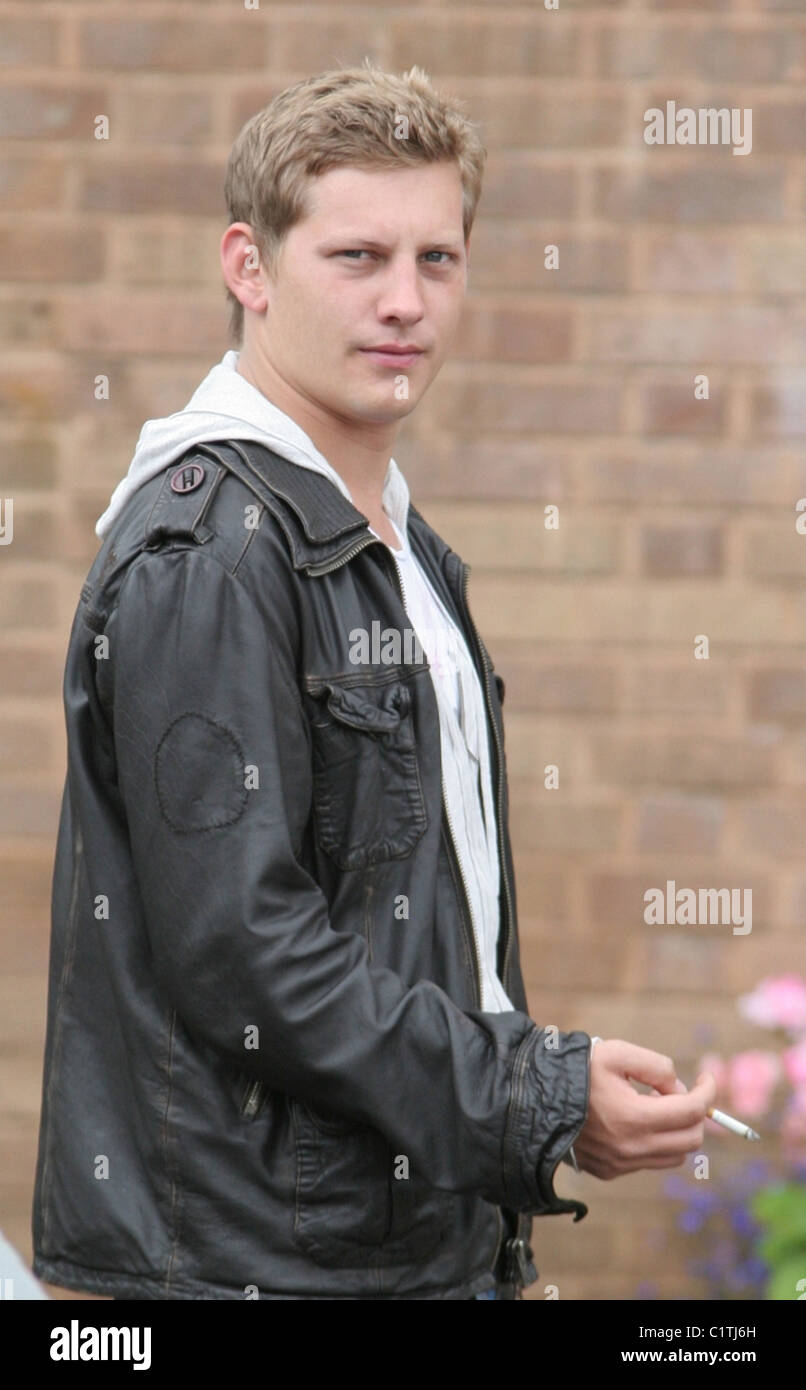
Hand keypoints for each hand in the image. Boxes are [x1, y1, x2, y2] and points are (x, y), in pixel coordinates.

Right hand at [572, 1039, 716, 1180]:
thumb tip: (679, 1089)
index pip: (692, 1111)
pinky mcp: (611, 1171)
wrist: (536, 1099)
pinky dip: (655, 1141)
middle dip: (695, 1112)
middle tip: (675, 1091)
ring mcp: (621, 1164)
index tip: (706, 1078)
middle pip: (691, 1139)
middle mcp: (631, 1148)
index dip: (707, 1092)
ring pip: (675, 1155)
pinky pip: (650, 1161)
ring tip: (653, 1104)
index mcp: (634, 1117)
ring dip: (677, 1129)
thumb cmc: (577, 1070)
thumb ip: (657, 1066)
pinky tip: (634, 1120)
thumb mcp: (617, 1053)